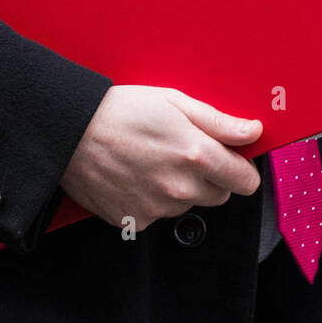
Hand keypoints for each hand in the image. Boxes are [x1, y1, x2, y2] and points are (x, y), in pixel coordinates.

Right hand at [59, 84, 262, 230]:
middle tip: (184, 150)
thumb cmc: (120, 109)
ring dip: (181, 187)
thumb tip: (253, 131)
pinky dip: (153, 199)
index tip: (232, 158)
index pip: (245, 181)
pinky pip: (158, 214)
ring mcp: (157, 208)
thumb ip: (218, 121)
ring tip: (153, 158)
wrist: (69, 131)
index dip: (242, 168)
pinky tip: (135, 174)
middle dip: (211, 176)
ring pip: (188, 205)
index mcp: (195, 154)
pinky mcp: (135, 221)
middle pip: (219, 195)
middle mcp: (180, 188)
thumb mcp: (173, 101)